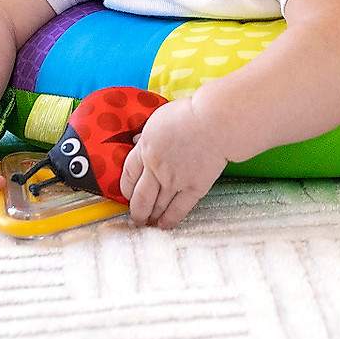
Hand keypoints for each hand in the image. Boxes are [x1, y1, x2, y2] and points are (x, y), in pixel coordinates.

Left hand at [118, 96, 226, 229]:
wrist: (214, 122)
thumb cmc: (191, 113)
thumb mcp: (160, 118)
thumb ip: (147, 134)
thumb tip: (137, 141)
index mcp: (145, 148)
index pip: (128, 174)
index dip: (125, 187)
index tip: (127, 193)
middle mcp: (155, 168)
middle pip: (139, 196)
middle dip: (136, 210)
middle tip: (136, 217)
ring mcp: (174, 181)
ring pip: (156, 206)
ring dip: (150, 216)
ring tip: (148, 223)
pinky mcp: (193, 188)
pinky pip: (177, 209)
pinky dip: (169, 219)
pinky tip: (165, 225)